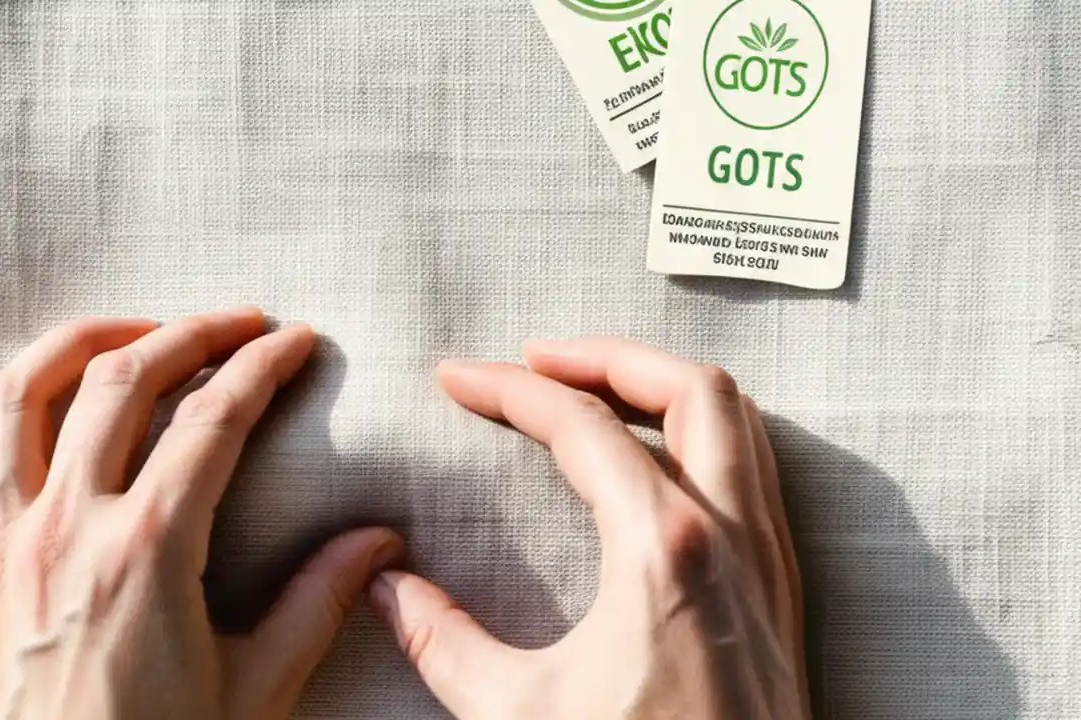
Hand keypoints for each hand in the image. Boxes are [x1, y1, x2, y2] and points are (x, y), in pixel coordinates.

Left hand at [0, 308, 403, 719]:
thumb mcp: (253, 691)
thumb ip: (318, 604)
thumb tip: (380, 541)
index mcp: (145, 553)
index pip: (213, 419)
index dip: (261, 366)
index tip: (294, 341)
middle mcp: (64, 528)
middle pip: (123, 380)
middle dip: (188, 331)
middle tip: (237, 321)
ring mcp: (1, 539)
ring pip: (26, 393)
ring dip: (86, 340)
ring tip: (139, 330)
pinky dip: (18, 399)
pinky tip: (54, 399)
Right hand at [369, 338, 807, 718]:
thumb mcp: (519, 712)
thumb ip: (443, 642)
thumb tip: (387, 589)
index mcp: (663, 548)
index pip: (581, 426)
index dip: (509, 389)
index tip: (460, 379)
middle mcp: (731, 536)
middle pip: (688, 389)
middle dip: (608, 357)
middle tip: (540, 359)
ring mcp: (768, 560)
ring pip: (738, 422)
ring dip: (665, 387)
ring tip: (600, 391)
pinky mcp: (781, 592)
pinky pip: (758, 471)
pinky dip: (707, 436)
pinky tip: (663, 462)